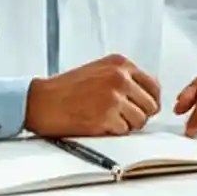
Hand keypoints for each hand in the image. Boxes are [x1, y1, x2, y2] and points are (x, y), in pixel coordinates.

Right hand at [25, 54, 160, 135]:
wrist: (42, 101)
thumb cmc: (67, 89)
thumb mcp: (100, 71)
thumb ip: (125, 79)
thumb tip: (148, 98)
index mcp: (120, 63)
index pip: (154, 86)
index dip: (150, 102)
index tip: (143, 109)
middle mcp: (120, 76)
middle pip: (150, 105)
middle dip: (139, 115)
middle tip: (122, 117)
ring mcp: (114, 96)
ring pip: (140, 120)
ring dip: (127, 125)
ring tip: (108, 120)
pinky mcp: (106, 115)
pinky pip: (124, 131)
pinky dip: (113, 132)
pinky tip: (98, 124)